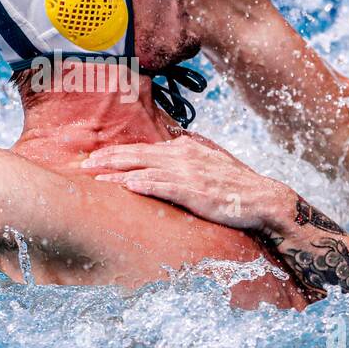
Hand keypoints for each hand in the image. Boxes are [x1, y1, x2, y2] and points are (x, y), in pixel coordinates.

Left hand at [82, 135, 294, 231]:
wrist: (262, 198)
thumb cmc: (235, 185)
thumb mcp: (208, 164)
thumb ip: (186, 159)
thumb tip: (167, 155)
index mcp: (185, 149)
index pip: (144, 149)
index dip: (118, 153)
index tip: (98, 157)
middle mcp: (184, 156)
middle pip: (138, 155)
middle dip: (109, 159)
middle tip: (85, 164)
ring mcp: (189, 174)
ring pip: (145, 169)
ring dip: (118, 173)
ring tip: (95, 176)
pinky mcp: (196, 192)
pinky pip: (164, 187)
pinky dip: (144, 184)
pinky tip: (127, 185)